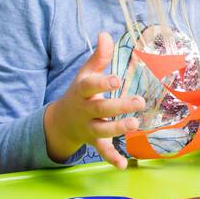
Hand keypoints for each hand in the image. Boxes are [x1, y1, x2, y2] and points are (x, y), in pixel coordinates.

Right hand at [43, 31, 145, 168]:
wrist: (60, 121)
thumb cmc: (80, 93)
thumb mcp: (86, 74)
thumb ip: (98, 57)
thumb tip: (105, 34)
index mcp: (82, 91)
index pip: (90, 86)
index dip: (102, 82)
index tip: (116, 79)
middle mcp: (85, 110)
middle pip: (100, 108)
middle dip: (119, 106)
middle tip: (139, 101)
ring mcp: (88, 127)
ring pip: (102, 130)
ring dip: (118, 129)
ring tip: (135, 124)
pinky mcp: (93, 142)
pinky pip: (102, 151)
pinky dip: (112, 158)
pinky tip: (123, 165)